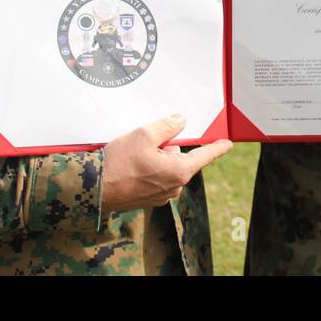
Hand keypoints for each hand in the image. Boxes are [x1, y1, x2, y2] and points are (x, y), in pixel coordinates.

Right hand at [101, 114, 231, 212]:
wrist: (93, 190)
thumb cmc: (118, 163)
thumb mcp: (145, 135)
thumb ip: (167, 126)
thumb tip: (181, 121)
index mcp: (179, 171)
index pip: (205, 155)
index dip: (217, 148)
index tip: (228, 143)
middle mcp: (174, 186)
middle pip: (180, 158)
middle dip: (168, 147)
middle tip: (147, 144)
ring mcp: (161, 195)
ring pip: (166, 167)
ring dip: (156, 158)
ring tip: (134, 157)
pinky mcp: (148, 199)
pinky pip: (155, 177)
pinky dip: (147, 169)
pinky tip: (131, 167)